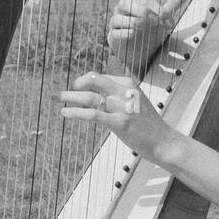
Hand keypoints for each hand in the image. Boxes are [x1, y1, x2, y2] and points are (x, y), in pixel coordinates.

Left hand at [58, 70, 172, 161]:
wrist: (164, 142)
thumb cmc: (149, 125)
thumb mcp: (137, 101)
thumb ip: (121, 91)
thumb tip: (107, 78)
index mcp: (128, 83)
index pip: (101, 76)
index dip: (85, 81)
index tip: (76, 87)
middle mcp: (124, 91)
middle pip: (93, 79)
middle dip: (75, 83)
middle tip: (62, 92)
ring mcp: (122, 107)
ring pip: (89, 96)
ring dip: (69, 96)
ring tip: (55, 98)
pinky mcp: (119, 123)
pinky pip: (92, 114)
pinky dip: (75, 112)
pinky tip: (64, 112)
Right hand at [107, 0, 192, 74]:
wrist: (142, 53)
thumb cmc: (151, 31)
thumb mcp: (164, 17)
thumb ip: (175, 1)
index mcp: (135, 1)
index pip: (145, 0)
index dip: (157, 9)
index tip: (168, 19)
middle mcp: (122, 9)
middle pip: (127, 4)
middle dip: (143, 12)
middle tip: (156, 20)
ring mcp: (115, 23)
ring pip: (118, 18)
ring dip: (132, 22)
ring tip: (145, 26)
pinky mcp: (112, 37)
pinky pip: (115, 33)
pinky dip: (123, 33)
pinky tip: (132, 34)